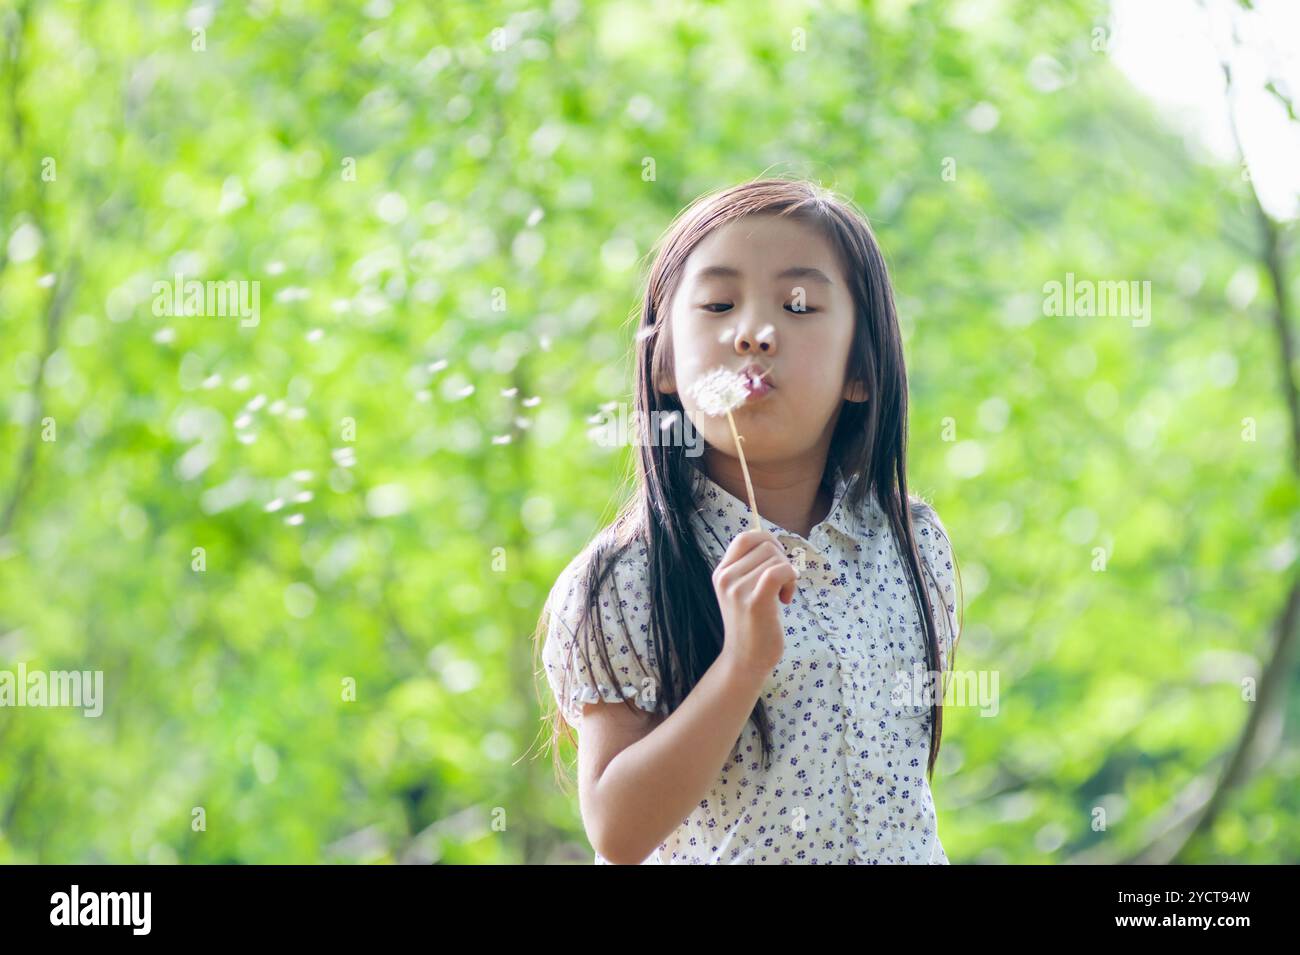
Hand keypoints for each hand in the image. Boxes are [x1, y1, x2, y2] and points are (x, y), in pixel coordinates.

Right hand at [711, 529, 798, 676]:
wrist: (745, 660)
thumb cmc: (752, 625)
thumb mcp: (742, 591)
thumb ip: (750, 568)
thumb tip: (774, 544)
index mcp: (721, 572)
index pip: (745, 537)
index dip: (767, 541)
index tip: (777, 560)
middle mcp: (726, 577)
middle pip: (765, 546)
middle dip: (782, 561)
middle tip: (782, 586)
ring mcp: (738, 589)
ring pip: (776, 558)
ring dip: (788, 574)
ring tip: (782, 597)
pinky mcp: (755, 601)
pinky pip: (779, 571)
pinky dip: (791, 577)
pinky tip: (787, 596)